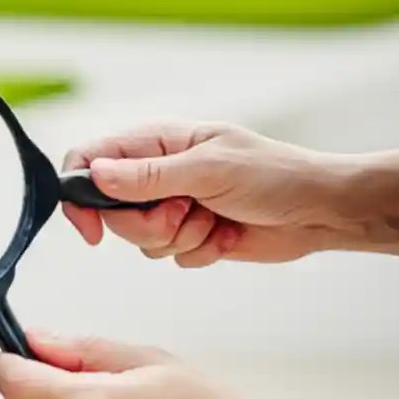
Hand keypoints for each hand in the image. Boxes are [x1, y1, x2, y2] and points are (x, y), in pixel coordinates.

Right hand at [62, 121, 349, 266]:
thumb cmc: (274, 174)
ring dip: (179, 238)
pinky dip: (198, 251)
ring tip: (214, 219)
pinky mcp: (189, 234)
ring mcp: (172, 205)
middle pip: (113, 211)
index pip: (90, 160)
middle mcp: (157, 173)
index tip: (92, 228)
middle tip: (185, 212)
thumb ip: (148, 175)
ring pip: (140, 239)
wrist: (319, 211)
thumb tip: (96, 174)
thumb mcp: (207, 169)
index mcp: (156, 142)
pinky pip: (168, 256)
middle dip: (149, 223)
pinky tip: (226, 234)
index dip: (79, 194)